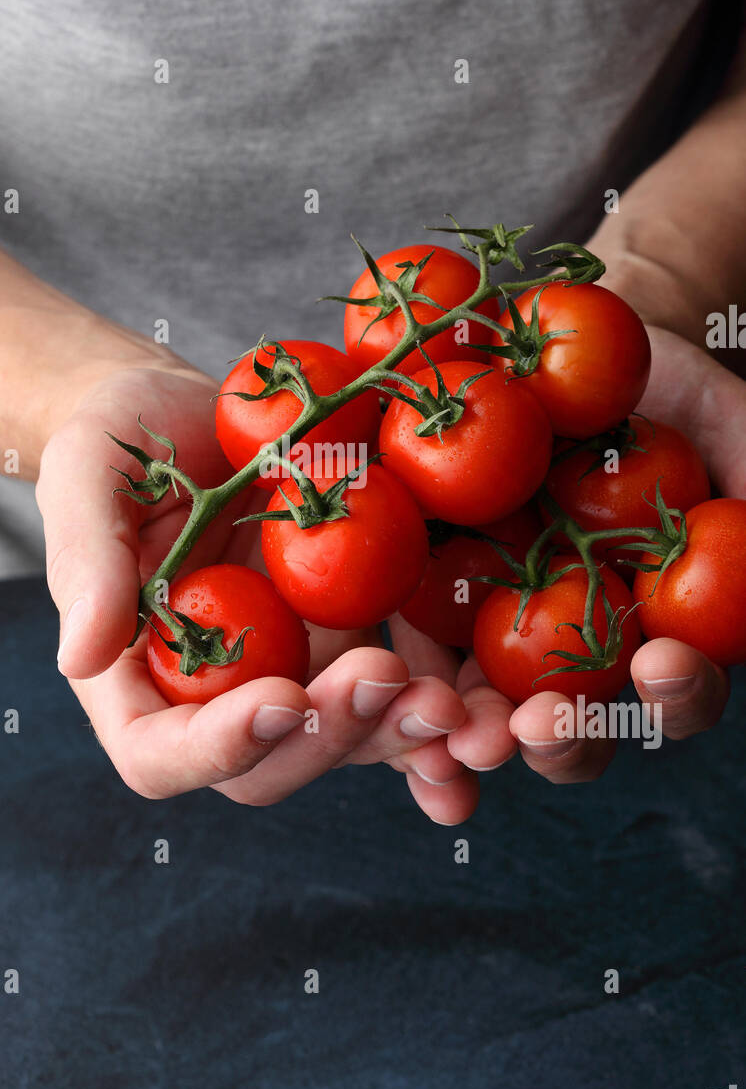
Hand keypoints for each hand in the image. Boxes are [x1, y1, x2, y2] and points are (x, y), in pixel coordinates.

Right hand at [36, 364, 477, 820]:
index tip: (280, 699)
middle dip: (334, 738)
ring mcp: (293, 675)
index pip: (163, 755)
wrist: (196, 411)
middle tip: (388, 681)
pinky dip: (447, 701)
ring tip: (463, 705)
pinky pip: (403, 687)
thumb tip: (76, 658)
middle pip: (272, 764)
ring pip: (351, 740)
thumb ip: (87, 566)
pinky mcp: (353, 639)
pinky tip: (497, 701)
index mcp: (139, 683)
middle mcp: (219, 701)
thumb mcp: (85, 479)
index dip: (220, 748)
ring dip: (408, 736)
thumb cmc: (119, 438)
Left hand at [436, 323, 745, 784]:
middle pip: (576, 724)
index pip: (680, 690)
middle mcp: (583, 646)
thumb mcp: (732, 426)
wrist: (565, 349)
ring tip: (453, 733)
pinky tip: (377, 692)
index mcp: (661, 627)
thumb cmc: (668, 394)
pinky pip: (405, 652)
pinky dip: (392, 685)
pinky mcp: (426, 597)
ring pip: (485, 708)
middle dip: (560, 739)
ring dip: (467, 733)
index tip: (662, 665)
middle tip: (536, 729)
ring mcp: (501, 628)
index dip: (679, 695)